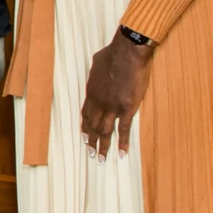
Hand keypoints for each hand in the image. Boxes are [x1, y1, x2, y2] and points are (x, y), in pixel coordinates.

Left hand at [80, 33, 154, 155]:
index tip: (84, 136)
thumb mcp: (97, 62)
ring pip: (105, 131)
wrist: (128, 53)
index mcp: (91, 92)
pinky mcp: (127, 108)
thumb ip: (96, 72)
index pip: (85, 114)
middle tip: (90, 153)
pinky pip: (124, 129)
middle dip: (91, 141)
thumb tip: (97, 71)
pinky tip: (121, 154)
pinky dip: (122, 143)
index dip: (85, 126)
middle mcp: (99, 102)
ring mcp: (113, 107)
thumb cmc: (113, 53)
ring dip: (102, 146)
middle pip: (92, 125)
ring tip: (100, 159)